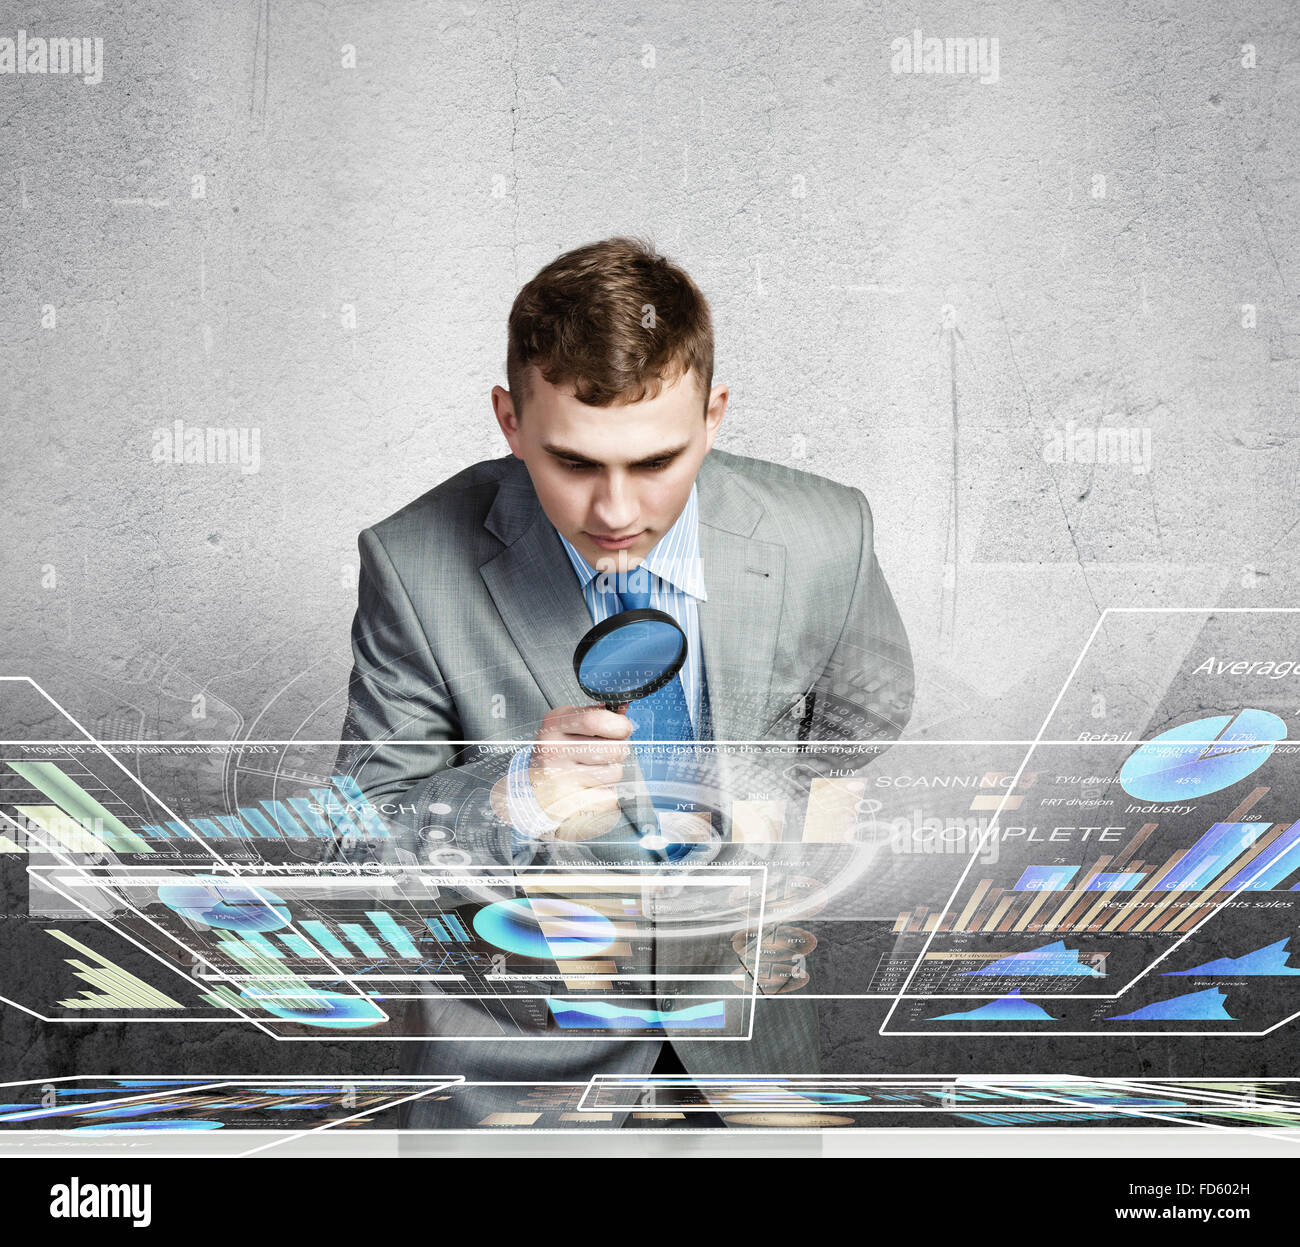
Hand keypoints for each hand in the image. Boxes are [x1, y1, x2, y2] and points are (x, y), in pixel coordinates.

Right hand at [531, 703, 633, 839]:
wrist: (532, 788)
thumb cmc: (558, 753)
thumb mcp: (568, 725)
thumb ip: (595, 714)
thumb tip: (622, 709)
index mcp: (553, 725)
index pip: (595, 720)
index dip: (618, 724)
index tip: (623, 728)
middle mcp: (553, 751)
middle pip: (613, 748)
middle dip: (619, 749)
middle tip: (604, 752)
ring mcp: (560, 779)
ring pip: (615, 772)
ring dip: (611, 772)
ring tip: (591, 770)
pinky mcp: (570, 804)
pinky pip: (610, 796)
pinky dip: (606, 792)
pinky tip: (588, 788)